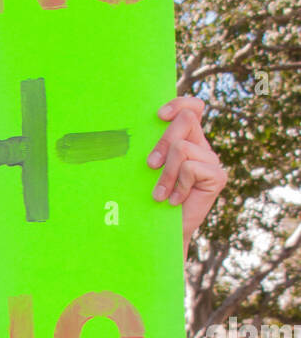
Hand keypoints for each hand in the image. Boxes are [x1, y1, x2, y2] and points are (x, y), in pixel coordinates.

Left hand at [147, 97, 226, 253]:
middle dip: (163, 141)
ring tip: (160, 194)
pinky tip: (174, 201)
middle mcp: (201, 146)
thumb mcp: (146, 170)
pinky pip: (191, 168)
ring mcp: (211, 160)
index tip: (159, 116)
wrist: (161, 233)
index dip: (178, 104)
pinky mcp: (217, 176)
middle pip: (186, 120)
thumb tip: (121, 132)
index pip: (192, 107)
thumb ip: (148, 148)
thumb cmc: (149, 200)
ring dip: (166, 173)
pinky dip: (178, 186)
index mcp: (187, 139)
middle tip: (150, 165)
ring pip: (183, 148)